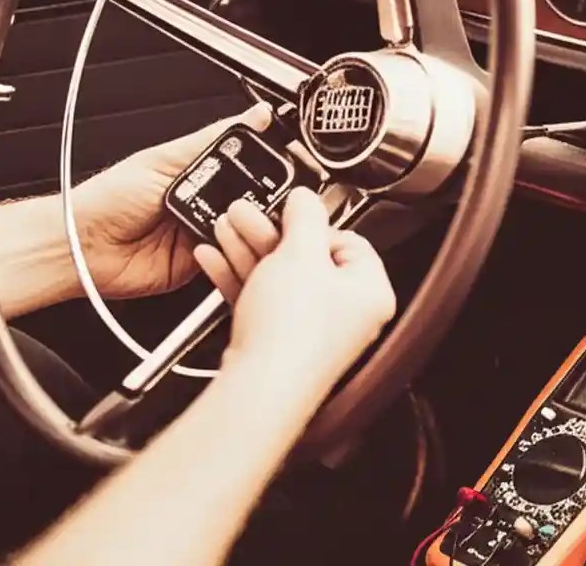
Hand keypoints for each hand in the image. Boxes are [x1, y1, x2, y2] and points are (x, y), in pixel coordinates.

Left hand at [70, 102, 272, 299]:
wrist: (82, 245)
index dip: (264, 174)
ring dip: (240, 232)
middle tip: (247, 202)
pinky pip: (228, 263)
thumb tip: (256, 115)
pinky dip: (227, 257)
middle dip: (254, 206)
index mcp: (200, 176)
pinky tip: (214, 246)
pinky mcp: (200, 268)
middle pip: (251, 207)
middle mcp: (204, 206)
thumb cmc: (108, 199)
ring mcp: (203, 238)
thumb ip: (212, 140)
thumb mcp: (164, 158)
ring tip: (222, 223)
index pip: (248, 173)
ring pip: (244, 237)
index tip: (279, 173)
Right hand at [193, 189, 395, 385]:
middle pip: (309, 259)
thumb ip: (304, 217)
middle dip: (271, 234)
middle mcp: (346, 314)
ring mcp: (311, 330)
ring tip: (226, 229)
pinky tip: (216, 260)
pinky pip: (262, 300)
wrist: (260, 386)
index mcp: (369, 291)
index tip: (288, 213)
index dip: (314, 224)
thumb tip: (306, 198)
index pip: (349, 241)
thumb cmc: (292, 331)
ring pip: (281, 278)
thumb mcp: (300, 253)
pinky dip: (240, 278)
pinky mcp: (280, 342)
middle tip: (247, 215)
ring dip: (250, 250)